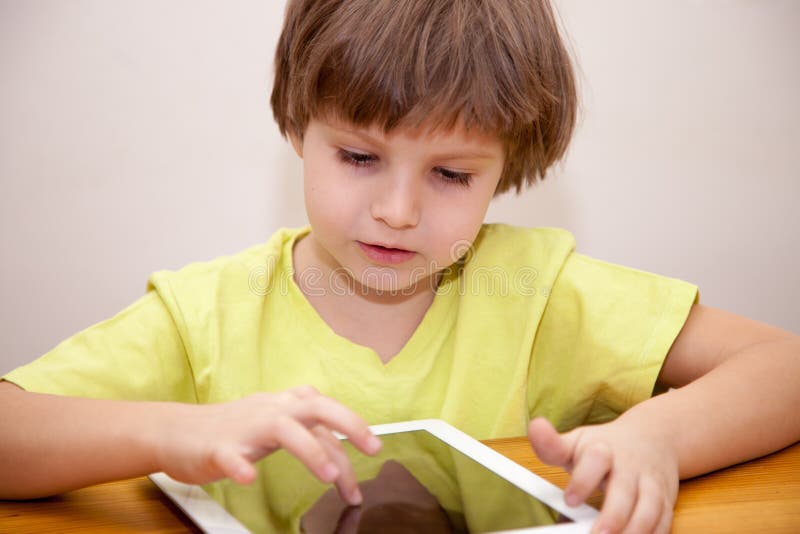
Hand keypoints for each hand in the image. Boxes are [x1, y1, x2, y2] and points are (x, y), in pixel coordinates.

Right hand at [154, 386, 380, 504]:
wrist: (174, 431)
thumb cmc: (229, 429)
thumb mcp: (273, 421)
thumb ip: (306, 430)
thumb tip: (342, 444)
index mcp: (284, 406)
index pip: (327, 416)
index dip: (355, 435)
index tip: (374, 454)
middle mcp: (269, 411)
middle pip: (315, 406)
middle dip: (349, 423)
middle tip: (372, 448)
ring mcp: (243, 429)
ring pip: (281, 428)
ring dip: (310, 450)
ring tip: (328, 475)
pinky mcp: (216, 448)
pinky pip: (229, 456)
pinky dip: (240, 467)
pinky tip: (249, 479)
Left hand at [528, 417, 677, 533]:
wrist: (654, 435)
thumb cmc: (606, 445)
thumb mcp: (577, 441)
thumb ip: (552, 444)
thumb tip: (535, 428)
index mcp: (603, 449)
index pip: (595, 460)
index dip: (583, 480)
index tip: (570, 500)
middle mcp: (629, 466)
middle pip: (624, 491)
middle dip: (612, 516)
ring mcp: (650, 483)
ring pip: (649, 508)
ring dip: (636, 529)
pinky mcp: (666, 499)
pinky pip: (665, 520)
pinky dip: (656, 533)